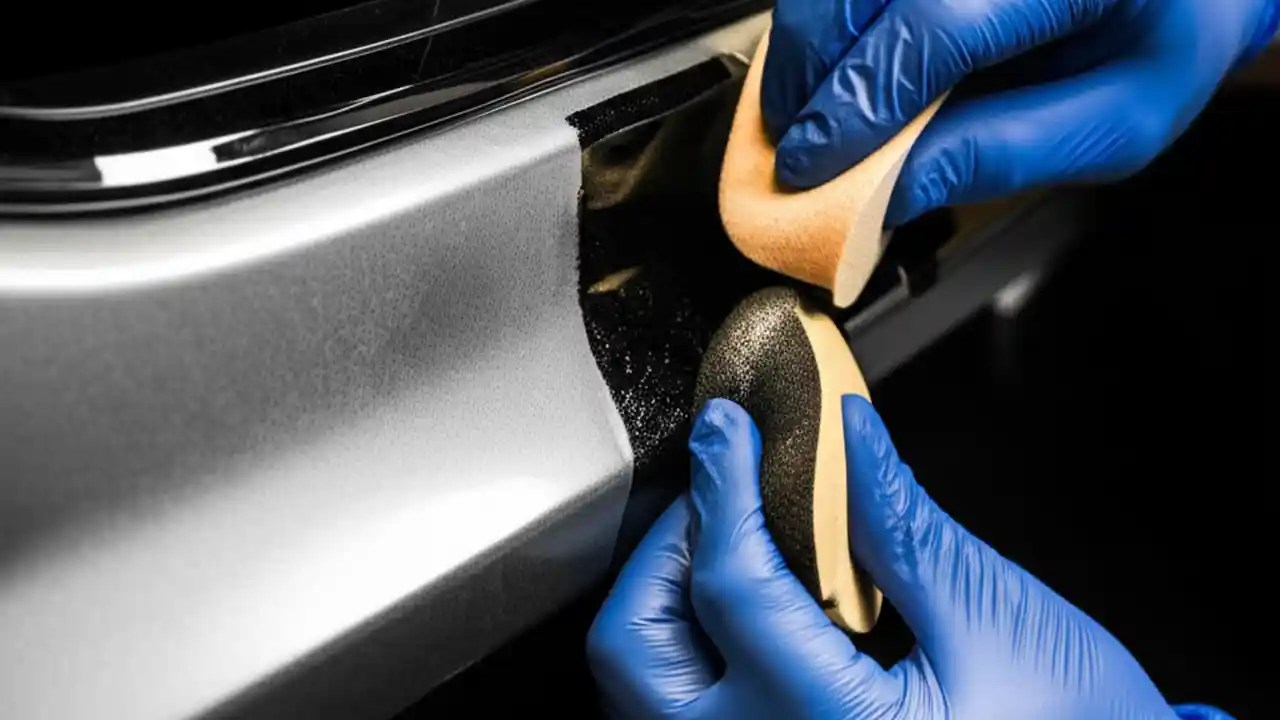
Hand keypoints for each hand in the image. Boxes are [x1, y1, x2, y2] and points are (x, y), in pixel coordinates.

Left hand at [587, 396, 1228, 718]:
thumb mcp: (992, 621)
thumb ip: (900, 525)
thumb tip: (848, 434)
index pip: (730, 584)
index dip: (722, 487)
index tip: (725, 432)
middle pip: (635, 649)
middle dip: (664, 554)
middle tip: (719, 498)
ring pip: (640, 691)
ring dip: (666, 605)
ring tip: (727, 548)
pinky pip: (683, 714)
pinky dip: (691, 652)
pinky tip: (740, 613)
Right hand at [761, 0, 1278, 224]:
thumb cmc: (1166, 40)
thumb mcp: (1114, 123)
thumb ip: (1002, 153)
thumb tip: (888, 192)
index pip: (934, 26)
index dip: (859, 103)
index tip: (811, 167)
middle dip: (807, 71)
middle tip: (791, 145)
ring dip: (803, 43)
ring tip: (798, 111)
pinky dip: (824, 20)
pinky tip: (824, 66)